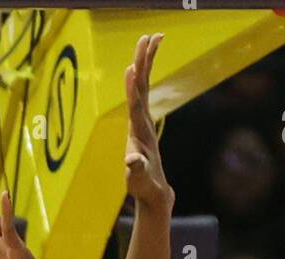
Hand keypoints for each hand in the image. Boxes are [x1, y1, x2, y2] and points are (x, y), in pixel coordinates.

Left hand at [124, 33, 173, 211]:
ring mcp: (142, 123)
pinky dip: (147, 79)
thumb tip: (131, 160)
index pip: (134, 102)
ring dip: (146, 62)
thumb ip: (135, 169)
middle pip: (139, 85)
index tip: (134, 63)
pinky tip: (147, 68)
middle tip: (148, 36)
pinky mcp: (147, 126)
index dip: (133, 83)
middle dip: (143, 60)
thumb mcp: (138, 180)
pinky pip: (147, 95)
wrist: (151, 197)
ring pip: (143, 85)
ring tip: (153, 39)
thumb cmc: (144, 189)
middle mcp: (137, 123)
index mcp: (136, 132)